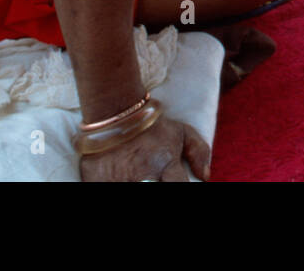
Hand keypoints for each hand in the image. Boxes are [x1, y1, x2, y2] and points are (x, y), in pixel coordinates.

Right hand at [80, 116, 210, 181]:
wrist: (115, 112)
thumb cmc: (153, 126)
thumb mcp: (182, 131)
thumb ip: (199, 152)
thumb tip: (207, 177)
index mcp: (165, 164)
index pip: (180, 187)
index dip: (182, 186)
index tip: (177, 182)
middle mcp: (143, 175)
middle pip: (154, 190)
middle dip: (156, 185)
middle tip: (155, 179)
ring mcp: (119, 180)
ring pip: (133, 190)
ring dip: (138, 185)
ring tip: (144, 178)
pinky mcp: (97, 181)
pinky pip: (106, 189)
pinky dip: (117, 184)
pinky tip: (121, 179)